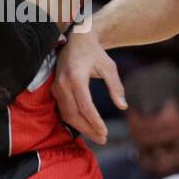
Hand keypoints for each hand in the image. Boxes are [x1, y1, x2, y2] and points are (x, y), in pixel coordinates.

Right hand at [54, 25, 125, 143]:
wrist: (76, 39)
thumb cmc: (95, 53)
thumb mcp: (109, 67)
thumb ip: (116, 87)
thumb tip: (123, 107)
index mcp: (76, 78)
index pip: (85, 107)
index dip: (95, 122)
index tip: (105, 132)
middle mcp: (63, 84)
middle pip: (74, 114)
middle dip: (88, 129)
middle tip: (102, 139)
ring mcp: (56, 87)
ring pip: (66, 114)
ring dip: (81, 127)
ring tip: (96, 135)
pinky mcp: (55, 89)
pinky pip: (63, 110)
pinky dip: (74, 120)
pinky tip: (86, 125)